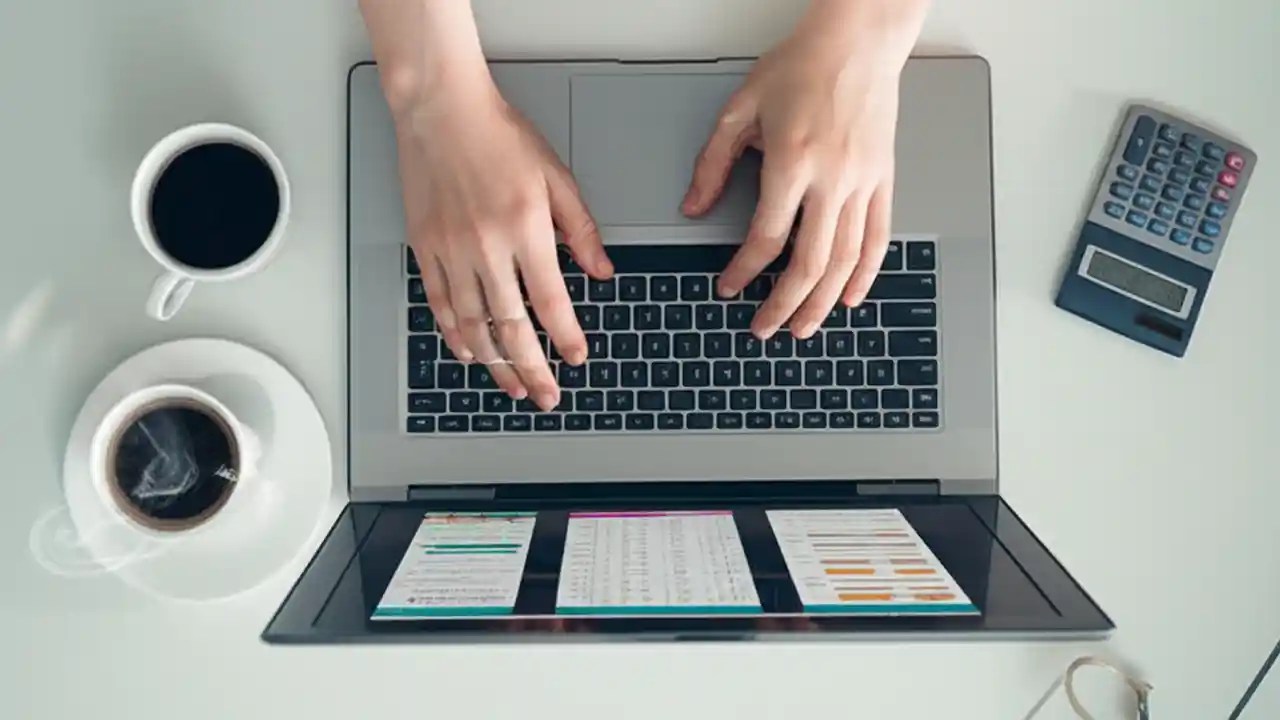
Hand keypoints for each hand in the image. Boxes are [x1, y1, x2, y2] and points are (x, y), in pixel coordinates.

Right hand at [394, 83, 612, 409]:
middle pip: (512, 325)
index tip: (576, 359)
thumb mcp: (556, 177)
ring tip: (512, 386)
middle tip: (545, 396)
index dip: (565, 337)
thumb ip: (580, 229)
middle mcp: (487, 245)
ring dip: (496, 362)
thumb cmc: (499, 135)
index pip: (550, 301)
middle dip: (531, 369)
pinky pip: (441, 304)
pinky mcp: (426, 247)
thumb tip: (602, 271)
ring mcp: (452, 250)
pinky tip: (471, 353)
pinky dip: (457, 334)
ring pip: (474, 324)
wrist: (441, 110)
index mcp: (526, 228)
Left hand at [683, 0, 926, 339]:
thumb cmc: (800, 67)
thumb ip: (712, 163)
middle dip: (784, 303)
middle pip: (809, 261)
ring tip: (803, 327)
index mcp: (793, 161)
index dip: (744, 270)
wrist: (857, 41)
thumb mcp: (739, 109)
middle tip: (765, 328)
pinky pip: (878, 237)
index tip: (729, 287)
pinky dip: (865, 274)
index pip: (767, 235)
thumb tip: (692, 208)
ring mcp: (862, 182)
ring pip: (845, 259)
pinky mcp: (883, 179)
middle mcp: (832, 178)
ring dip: (822, 301)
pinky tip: (850, 297)